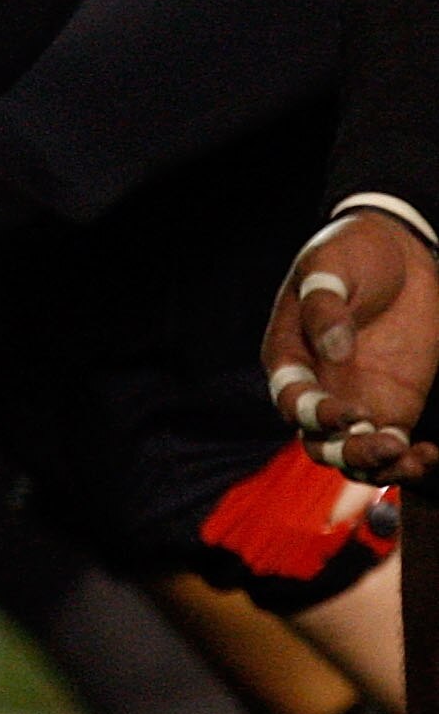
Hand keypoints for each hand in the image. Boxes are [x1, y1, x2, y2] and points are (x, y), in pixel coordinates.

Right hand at [266, 208, 438, 480]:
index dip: (315, 416)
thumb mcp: (328, 267)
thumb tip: (334, 351)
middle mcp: (318, 387)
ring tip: (414, 456)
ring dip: (378, 466)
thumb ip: (325, 307)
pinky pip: (392, 446)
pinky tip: (429, 453)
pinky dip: (408, 460)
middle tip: (387, 445)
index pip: (293, 401)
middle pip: (319, 443)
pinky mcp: (393, 404)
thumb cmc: (351, 251)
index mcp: (289, 357)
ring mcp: (355, 399)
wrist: (400, 247)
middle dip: (350, 453)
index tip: (349, 416)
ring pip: (353, 456)